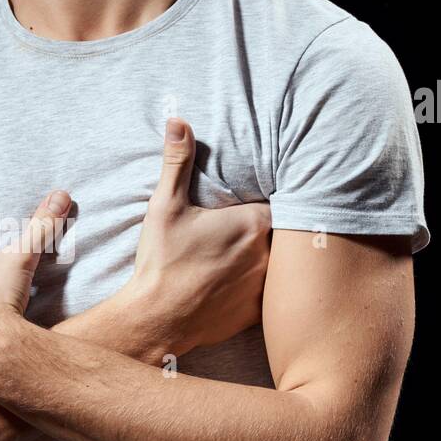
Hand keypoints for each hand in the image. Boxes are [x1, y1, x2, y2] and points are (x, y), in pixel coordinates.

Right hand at [117, 117, 270, 360]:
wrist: (158, 319)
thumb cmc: (162, 262)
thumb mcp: (165, 206)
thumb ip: (177, 163)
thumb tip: (178, 121)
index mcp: (252, 223)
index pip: (279, 202)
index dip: (270, 200)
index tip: (256, 200)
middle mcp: (268, 253)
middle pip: (282, 232)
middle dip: (270, 228)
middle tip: (244, 229)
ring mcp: (266, 285)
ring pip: (279, 264)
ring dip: (267, 257)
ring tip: (241, 256)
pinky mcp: (257, 311)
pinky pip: (269, 293)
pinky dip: (259, 287)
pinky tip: (237, 284)